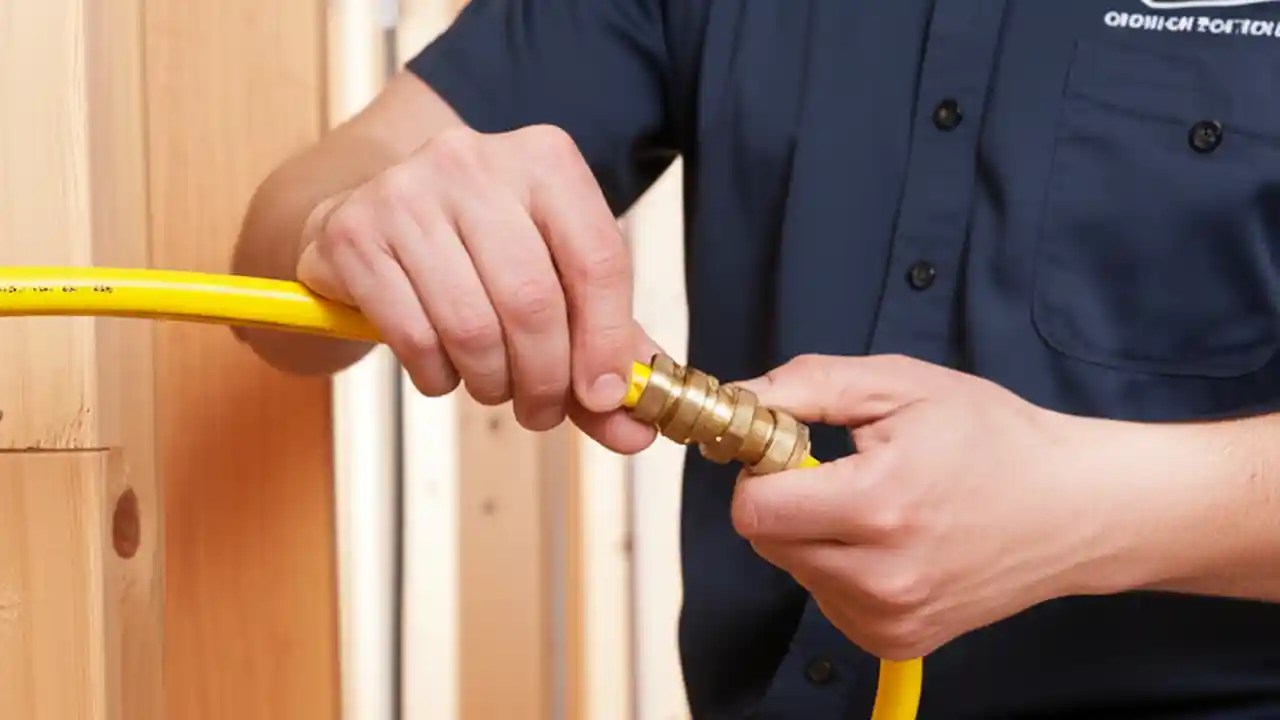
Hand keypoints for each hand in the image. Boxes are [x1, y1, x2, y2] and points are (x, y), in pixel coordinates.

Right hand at [295, 124, 655, 451]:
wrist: (371, 225)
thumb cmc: (479, 257)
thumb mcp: (554, 284)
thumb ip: (602, 353)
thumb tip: (637, 428)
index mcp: (545, 159)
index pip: (598, 258)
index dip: (608, 342)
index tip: (606, 395)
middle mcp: (474, 160)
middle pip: (533, 300)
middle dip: (545, 379)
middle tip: (541, 412)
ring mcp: (406, 191)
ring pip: (472, 325)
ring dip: (490, 382)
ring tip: (492, 386)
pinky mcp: (353, 234)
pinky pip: (413, 336)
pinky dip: (437, 375)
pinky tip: (442, 368)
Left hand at [729, 354, 1126, 659]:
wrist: (1075, 508)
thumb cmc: (996, 440)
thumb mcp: (901, 384)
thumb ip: (807, 385)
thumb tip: (740, 397)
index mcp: (877, 506)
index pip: (753, 509)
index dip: (760, 469)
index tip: (788, 447)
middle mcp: (880, 577)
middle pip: (766, 539)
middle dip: (786, 498)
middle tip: (841, 470)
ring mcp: (890, 617)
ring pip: (794, 568)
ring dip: (814, 533)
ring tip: (880, 505)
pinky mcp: (897, 640)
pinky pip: (827, 597)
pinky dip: (841, 567)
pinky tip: (891, 541)